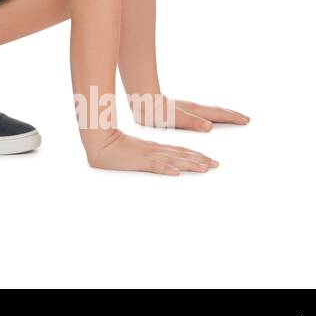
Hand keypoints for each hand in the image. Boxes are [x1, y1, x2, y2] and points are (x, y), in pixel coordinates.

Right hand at [85, 129, 217, 174]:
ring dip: (189, 164)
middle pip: (181, 155)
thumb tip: (163, 164)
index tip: (209, 160)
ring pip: (173, 160)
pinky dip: (166, 169)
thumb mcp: (136, 153)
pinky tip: (176, 172)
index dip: (195, 155)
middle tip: (216, 164)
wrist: (99, 143)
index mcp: (154, 148)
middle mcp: (154, 151)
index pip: (179, 151)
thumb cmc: (114, 149)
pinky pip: (154, 166)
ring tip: (204, 168)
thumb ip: (149, 158)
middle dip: (199, 160)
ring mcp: (147, 155)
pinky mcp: (138, 161)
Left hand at [127, 93, 249, 131]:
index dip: (232, 118)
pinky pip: (200, 113)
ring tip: (230, 117)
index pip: (218, 114)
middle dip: (231, 115)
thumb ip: (193, 122)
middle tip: (245, 118)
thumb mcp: (176, 119)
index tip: (246, 120)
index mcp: (195, 111)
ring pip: (209, 111)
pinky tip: (205, 119)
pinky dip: (208, 115)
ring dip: (221, 114)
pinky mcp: (179, 110)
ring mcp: (186, 108)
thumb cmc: (156, 112)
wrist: (142, 102)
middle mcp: (193, 108)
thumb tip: (210, 126)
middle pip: (216, 111)